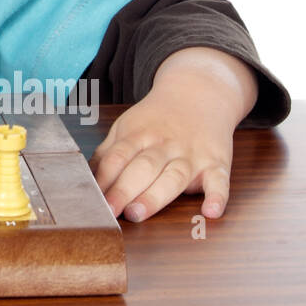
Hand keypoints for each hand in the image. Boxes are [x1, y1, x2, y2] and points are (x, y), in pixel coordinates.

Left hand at [90, 47, 256, 221]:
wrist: (199, 93)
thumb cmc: (156, 119)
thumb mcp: (127, 128)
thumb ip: (108, 153)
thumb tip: (86, 178)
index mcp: (138, 135)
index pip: (118, 157)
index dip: (104, 178)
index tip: (94, 201)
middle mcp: (164, 145)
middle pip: (142, 168)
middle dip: (125, 190)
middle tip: (111, 211)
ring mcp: (191, 155)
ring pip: (173, 177)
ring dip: (155, 196)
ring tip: (138, 213)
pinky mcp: (217, 164)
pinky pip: (219, 181)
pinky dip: (218, 197)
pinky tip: (211, 212)